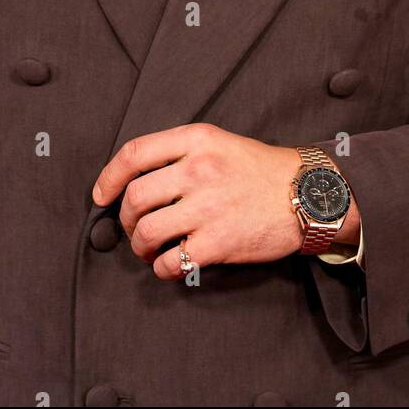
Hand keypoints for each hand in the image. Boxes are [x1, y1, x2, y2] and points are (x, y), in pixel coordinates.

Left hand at [90, 123, 359, 279]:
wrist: (308, 194)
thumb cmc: (260, 169)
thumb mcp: (219, 142)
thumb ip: (180, 153)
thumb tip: (134, 178)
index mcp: (196, 140)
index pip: (134, 154)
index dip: (108, 178)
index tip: (101, 195)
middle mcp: (198, 170)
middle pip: (135, 198)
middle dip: (126, 219)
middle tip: (135, 228)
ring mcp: (208, 206)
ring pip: (148, 232)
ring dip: (140, 246)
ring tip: (149, 249)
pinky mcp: (219, 242)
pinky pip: (172, 262)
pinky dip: (163, 268)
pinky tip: (170, 264)